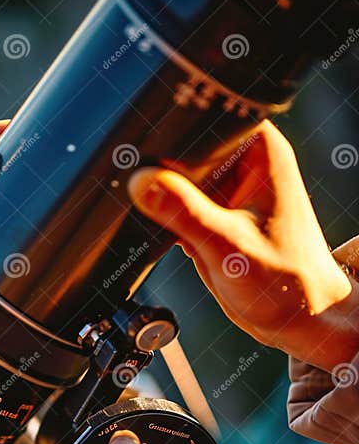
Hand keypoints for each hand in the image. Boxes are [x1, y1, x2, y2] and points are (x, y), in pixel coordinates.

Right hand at [128, 121, 358, 370]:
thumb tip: (142, 183)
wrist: (300, 318)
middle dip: (165, 181)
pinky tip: (187, 243)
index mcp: (259, 150)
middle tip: (166, 212)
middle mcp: (244, 162)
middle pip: (183, 152)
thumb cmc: (287, 282)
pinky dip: (174, 224)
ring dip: (168, 206)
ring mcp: (229, 189)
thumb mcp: (227, 246)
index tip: (146, 169)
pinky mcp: (217, 214)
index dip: (169, 141)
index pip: (200, 125)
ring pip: (177, 183)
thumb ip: (184, 213)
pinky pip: (181, 207)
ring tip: (189, 235)